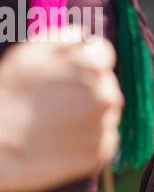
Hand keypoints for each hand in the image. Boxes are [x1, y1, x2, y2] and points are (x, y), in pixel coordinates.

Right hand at [0, 33, 122, 191]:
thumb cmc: (7, 95)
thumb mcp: (30, 53)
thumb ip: (66, 38)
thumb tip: (88, 38)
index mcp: (92, 66)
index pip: (103, 57)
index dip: (82, 64)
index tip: (62, 78)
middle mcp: (106, 95)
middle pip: (106, 86)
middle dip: (86, 92)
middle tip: (54, 104)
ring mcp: (103, 126)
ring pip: (106, 114)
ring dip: (88, 116)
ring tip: (55, 123)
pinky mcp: (98, 153)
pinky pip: (103, 141)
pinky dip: (88, 141)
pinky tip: (61, 141)